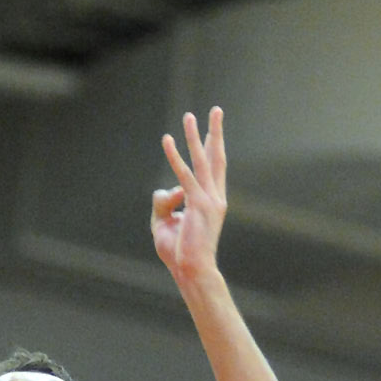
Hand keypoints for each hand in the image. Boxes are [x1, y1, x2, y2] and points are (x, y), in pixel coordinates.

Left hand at [152, 107, 226, 280]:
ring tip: (188, 115)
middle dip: (215, 131)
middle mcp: (216, 197)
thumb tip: (166, 187)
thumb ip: (164, 201)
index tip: (212, 130)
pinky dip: (174, 156)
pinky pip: (183, 174)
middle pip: (215, 157)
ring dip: (194, 136)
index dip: (212, 147)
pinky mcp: (198, 204)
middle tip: (216, 109)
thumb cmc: (179, 252)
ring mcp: (209, 199)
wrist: (192, 271)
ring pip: (201, 160)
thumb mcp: (165, 222)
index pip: (213, 169)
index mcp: (212, 201)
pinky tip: (167, 140)